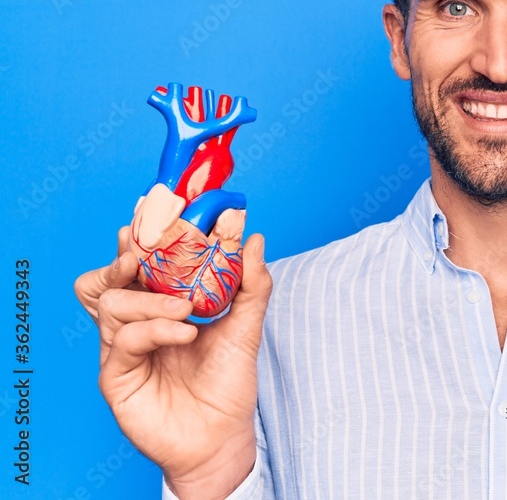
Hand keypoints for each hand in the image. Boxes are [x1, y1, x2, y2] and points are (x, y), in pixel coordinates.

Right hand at [74, 226, 271, 498]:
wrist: (223, 435)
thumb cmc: (228, 381)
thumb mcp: (246, 325)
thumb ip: (251, 283)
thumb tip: (255, 237)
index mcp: (159, 304)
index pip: (140, 263)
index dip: (141, 236)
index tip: (152, 210)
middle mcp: (136, 321)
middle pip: (111, 277)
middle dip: (125, 256)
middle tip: (144, 248)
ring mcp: (122, 348)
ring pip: (113, 303)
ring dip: (149, 299)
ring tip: (186, 308)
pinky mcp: (117, 376)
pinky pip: (124, 340)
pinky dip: (154, 330)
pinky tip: (185, 334)